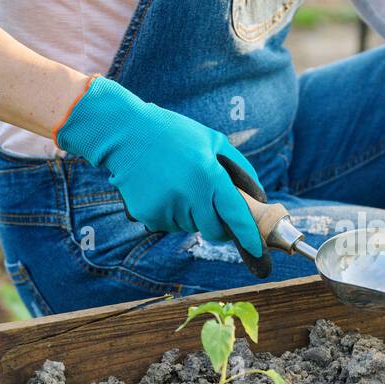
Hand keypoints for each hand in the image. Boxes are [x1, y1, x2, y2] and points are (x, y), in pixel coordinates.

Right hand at [54, 76, 271, 275]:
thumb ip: (239, 168)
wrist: (126, 133)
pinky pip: (169, 225)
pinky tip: (161, 189)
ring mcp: (166, 207)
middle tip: (210, 205)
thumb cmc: (176, 134)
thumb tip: (257, 198)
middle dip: (218, 225)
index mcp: (209, 174)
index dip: (248, 236)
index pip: (235, 214)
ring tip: (178, 185)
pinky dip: (170, 213)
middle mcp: (189, 194)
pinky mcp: (148, 214)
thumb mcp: (213, 141)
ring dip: (191, 215)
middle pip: (214, 230)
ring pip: (190, 227)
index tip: (257, 250)